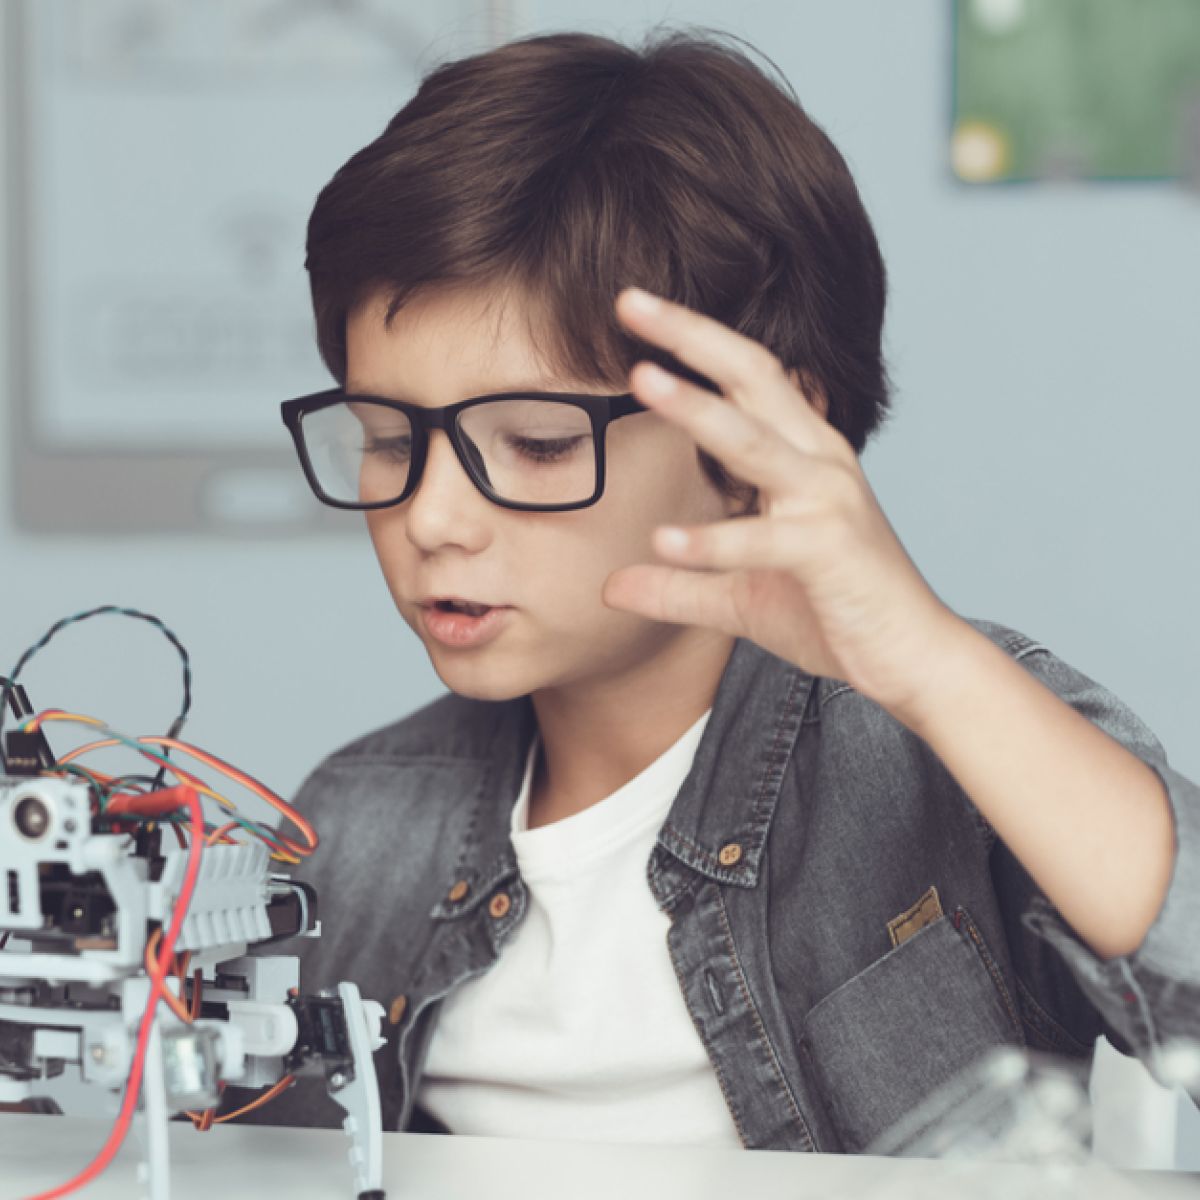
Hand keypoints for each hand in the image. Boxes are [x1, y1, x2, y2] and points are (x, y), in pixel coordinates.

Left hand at [602, 286, 965, 723]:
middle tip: (630, 300)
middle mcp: (818, 460)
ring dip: (696, 408)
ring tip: (642, 379)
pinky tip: (662, 540)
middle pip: (753, 376)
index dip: (694, 339)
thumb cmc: (834, 612)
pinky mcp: (832, 549)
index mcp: (802, 454)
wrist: (911, 657)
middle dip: (691, 335)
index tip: (635, 309)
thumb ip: (677, 586)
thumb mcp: (740, 595)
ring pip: (753, 441)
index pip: (746, 377)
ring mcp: (828, 500)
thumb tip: (610, 587)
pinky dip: (712, 541)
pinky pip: (764, 540)